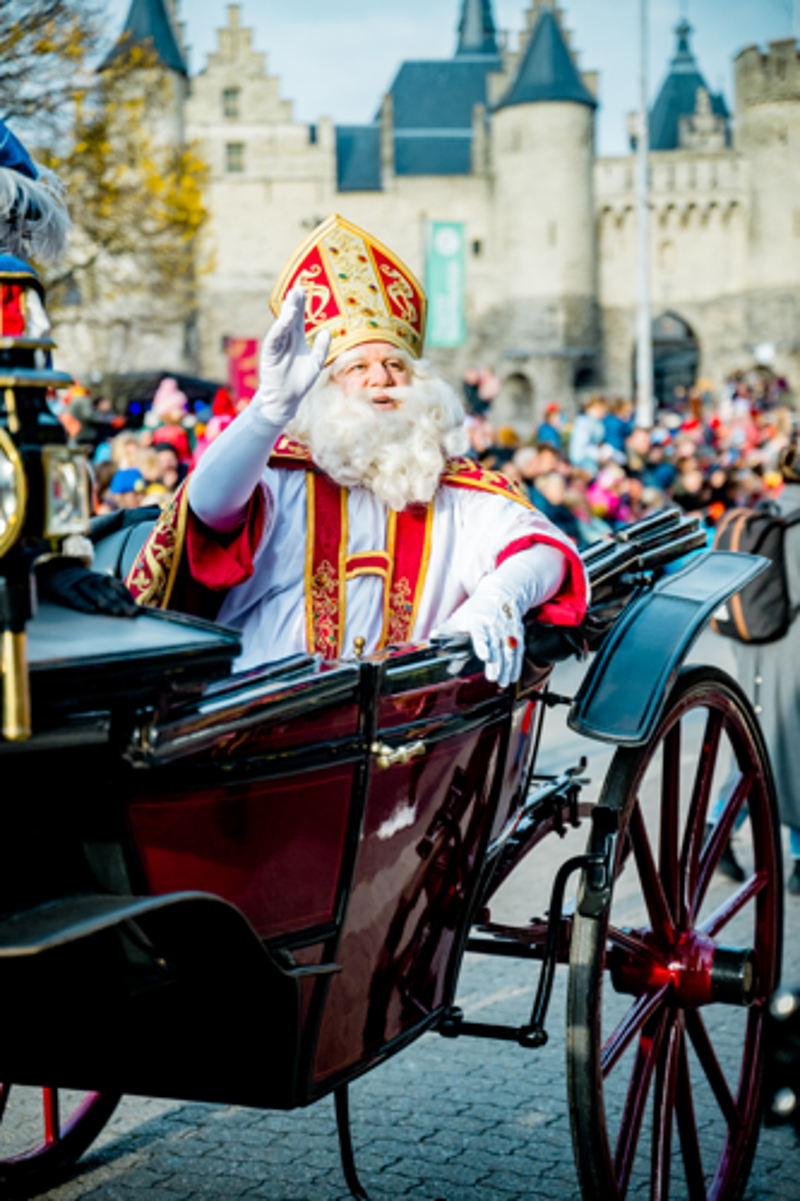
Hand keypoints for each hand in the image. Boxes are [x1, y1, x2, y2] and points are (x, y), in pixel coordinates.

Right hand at [36, 559, 141, 616]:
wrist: (56, 572)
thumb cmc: (83, 584)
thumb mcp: (98, 584)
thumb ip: (113, 595)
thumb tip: (134, 609)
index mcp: (102, 577)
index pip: (118, 586)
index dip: (127, 597)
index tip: (136, 609)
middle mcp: (92, 579)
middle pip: (107, 590)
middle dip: (119, 602)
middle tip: (129, 613)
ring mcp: (79, 583)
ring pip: (93, 592)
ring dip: (105, 602)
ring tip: (115, 612)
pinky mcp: (65, 589)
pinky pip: (74, 596)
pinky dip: (83, 602)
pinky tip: (91, 610)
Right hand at [253, 287, 330, 426]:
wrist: (286, 399)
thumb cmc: (300, 382)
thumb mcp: (315, 363)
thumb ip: (321, 348)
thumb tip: (327, 332)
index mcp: (296, 339)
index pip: (299, 318)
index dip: (302, 304)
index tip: (305, 288)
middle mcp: (286, 339)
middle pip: (290, 317)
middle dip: (294, 302)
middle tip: (298, 286)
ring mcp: (277, 345)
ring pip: (283, 324)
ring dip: (288, 311)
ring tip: (293, 297)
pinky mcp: (270, 353)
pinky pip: (275, 337)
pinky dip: (280, 327)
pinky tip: (287, 317)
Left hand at [432, 586, 523, 687]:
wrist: (502, 593)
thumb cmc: (477, 608)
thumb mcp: (460, 616)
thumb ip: (446, 630)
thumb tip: (431, 640)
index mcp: (478, 620)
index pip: (480, 633)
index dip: (482, 644)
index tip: (484, 656)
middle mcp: (494, 624)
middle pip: (496, 645)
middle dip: (496, 662)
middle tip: (492, 677)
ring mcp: (507, 629)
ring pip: (508, 650)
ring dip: (507, 667)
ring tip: (502, 682)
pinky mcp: (517, 633)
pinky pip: (518, 651)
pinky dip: (516, 665)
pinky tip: (513, 677)